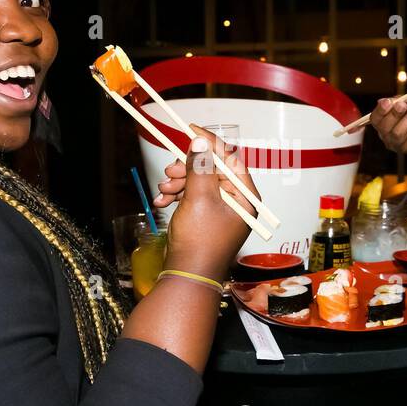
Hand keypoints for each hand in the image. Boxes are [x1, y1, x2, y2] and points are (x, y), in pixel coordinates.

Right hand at [162, 124, 259, 280]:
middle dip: (188, 168)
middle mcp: (236, 203)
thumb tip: (202, 140)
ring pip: (198, 183)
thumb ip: (200, 167)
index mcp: (245, 198)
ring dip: (179, 183)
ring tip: (164, 189)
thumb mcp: (199, 198)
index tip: (191, 129)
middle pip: (212, 170)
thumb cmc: (200, 242)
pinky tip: (162, 201)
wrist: (187, 276)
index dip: (210, 143)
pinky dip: (176, 196)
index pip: (231, 160)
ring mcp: (220, 212)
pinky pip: (191, 198)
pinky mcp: (205, 219)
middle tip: (170, 170)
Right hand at [369, 95, 406, 180]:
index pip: (375, 119)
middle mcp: (390, 137)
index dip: (379, 110)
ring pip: (397, 132)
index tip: (386, 101)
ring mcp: (403, 144)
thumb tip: (392, 100)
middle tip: (402, 104)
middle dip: (392, 114)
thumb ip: (403, 100)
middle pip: (383, 127)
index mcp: (386, 125)